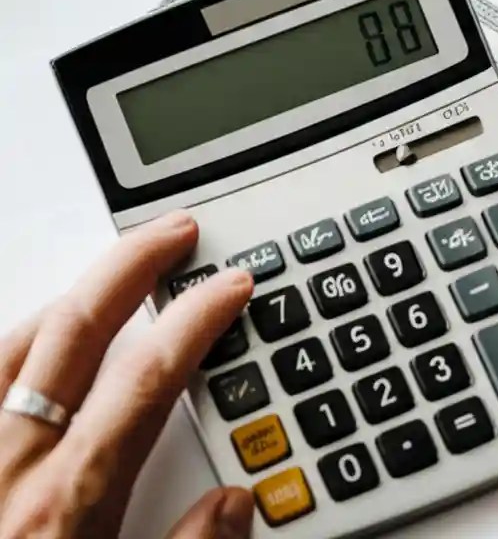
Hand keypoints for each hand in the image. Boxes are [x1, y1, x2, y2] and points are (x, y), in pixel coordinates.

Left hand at [0, 212, 255, 538]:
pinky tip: (21, 342)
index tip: (228, 285)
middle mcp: (9, 463)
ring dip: (68, 299)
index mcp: (69, 501)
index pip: (149, 376)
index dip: (197, 317)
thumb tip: (235, 503)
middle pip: (79, 330)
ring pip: (13, 343)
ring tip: (106, 277)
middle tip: (171, 235)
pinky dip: (3, 348)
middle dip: (132, 266)